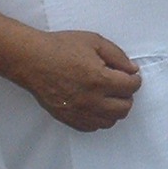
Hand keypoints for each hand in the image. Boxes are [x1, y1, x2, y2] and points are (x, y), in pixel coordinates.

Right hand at [19, 31, 141, 131]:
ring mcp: (80, 112)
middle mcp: (92, 100)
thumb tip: (133, 70)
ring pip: (110, 121)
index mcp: (100, 79)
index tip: (131, 75)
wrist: (33, 60)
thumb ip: (118, 56)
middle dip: (127, 95)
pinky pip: (93, 127)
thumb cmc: (61, 47)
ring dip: (114, 108)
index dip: (135, 79)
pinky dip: (99, 117)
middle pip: (124, 108)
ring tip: (107, 94)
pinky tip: (95, 104)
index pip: (131, 87)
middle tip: (120, 85)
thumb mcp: (95, 42)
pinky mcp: (69, 119)